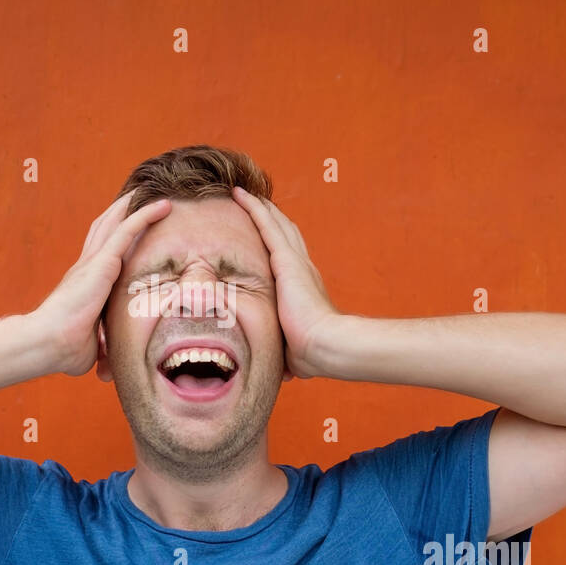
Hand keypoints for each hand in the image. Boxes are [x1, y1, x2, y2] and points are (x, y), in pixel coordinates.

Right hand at [30, 194, 171, 375]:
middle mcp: (88, 267)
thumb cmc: (65, 349)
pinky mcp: (102, 261)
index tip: (127, 230)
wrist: (49, 343)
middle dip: (120, 212)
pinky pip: (127, 230)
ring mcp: (94, 262)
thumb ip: (103, 350)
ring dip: (133, 206)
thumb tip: (108, 369)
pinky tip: (163, 205)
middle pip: (105, 230)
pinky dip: (145, 215)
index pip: (101, 255)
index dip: (113, 240)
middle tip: (137, 197)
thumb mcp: (93, 348)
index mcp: (85, 284)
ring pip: (115, 223)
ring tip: (152, 193)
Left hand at [231, 186, 338, 378]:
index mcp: (303, 287)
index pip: (288, 257)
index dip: (278, 242)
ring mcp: (295, 262)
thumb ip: (286, 350)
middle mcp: (302, 268)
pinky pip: (266, 225)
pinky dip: (253, 207)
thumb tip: (283, 371)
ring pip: (275, 224)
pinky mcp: (286, 260)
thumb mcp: (293, 347)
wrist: (326, 346)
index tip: (267, 232)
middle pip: (284, 233)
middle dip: (270, 217)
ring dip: (260, 207)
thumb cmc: (311, 353)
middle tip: (255, 202)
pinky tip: (239, 194)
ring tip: (243, 193)